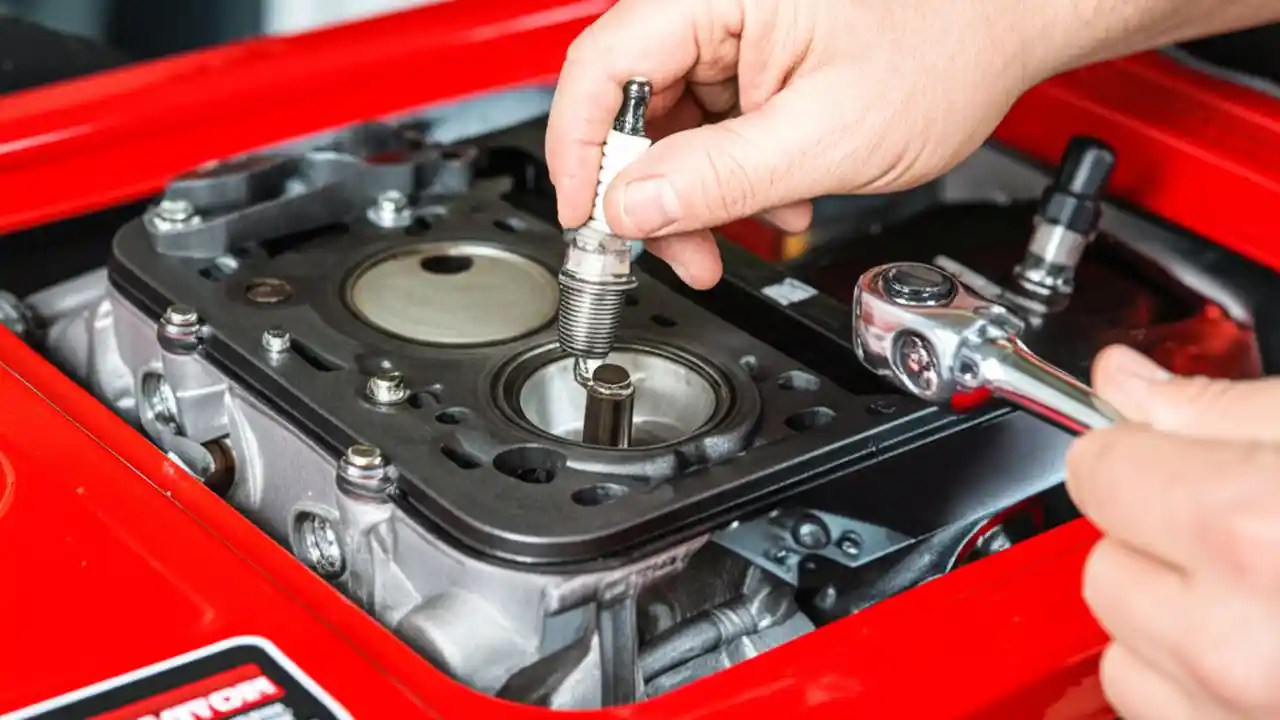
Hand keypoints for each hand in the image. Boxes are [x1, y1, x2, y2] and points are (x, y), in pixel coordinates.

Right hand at [546, 0, 1084, 287]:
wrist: (1009, 24)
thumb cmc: (948, 45)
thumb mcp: (828, 134)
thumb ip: (719, 177)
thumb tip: (632, 208)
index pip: (600, 69)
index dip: (580, 153)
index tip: (589, 220)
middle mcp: (713, 2)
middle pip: (630, 103)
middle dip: (652, 191)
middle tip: (682, 250)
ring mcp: (733, 27)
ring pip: (671, 122)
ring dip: (700, 191)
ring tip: (754, 224)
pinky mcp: (754, 54)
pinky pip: (712, 121)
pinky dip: (733, 172)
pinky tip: (775, 196)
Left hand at [1067, 345, 1279, 718]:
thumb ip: (1224, 409)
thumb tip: (1126, 382)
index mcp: (1248, 531)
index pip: (1097, 470)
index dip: (1133, 452)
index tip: (1168, 453)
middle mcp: (1230, 643)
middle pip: (1100, 563)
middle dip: (1154, 538)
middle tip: (1245, 529)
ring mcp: (1234, 714)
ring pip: (1118, 647)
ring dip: (1168, 621)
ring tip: (1264, 595)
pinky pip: (1157, 710)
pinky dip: (1192, 685)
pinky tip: (1259, 645)